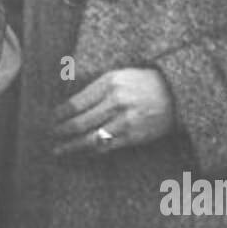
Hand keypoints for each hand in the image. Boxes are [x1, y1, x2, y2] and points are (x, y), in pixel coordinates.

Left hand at [51, 68, 175, 156]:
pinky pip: (106, 147)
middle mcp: (115, 101)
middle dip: (60, 131)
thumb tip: (70, 106)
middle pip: (79, 122)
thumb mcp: (119, 76)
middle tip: (49, 136)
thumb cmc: (144, 83)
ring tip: (58, 150)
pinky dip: (90, 151)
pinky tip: (81, 152)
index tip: (49, 119)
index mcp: (109, 83)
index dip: (59, 114)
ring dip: (71, 146)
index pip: (75, 103)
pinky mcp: (134, 136)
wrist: (177, 94)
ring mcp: (125, 121)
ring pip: (90, 138)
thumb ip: (96, 88)